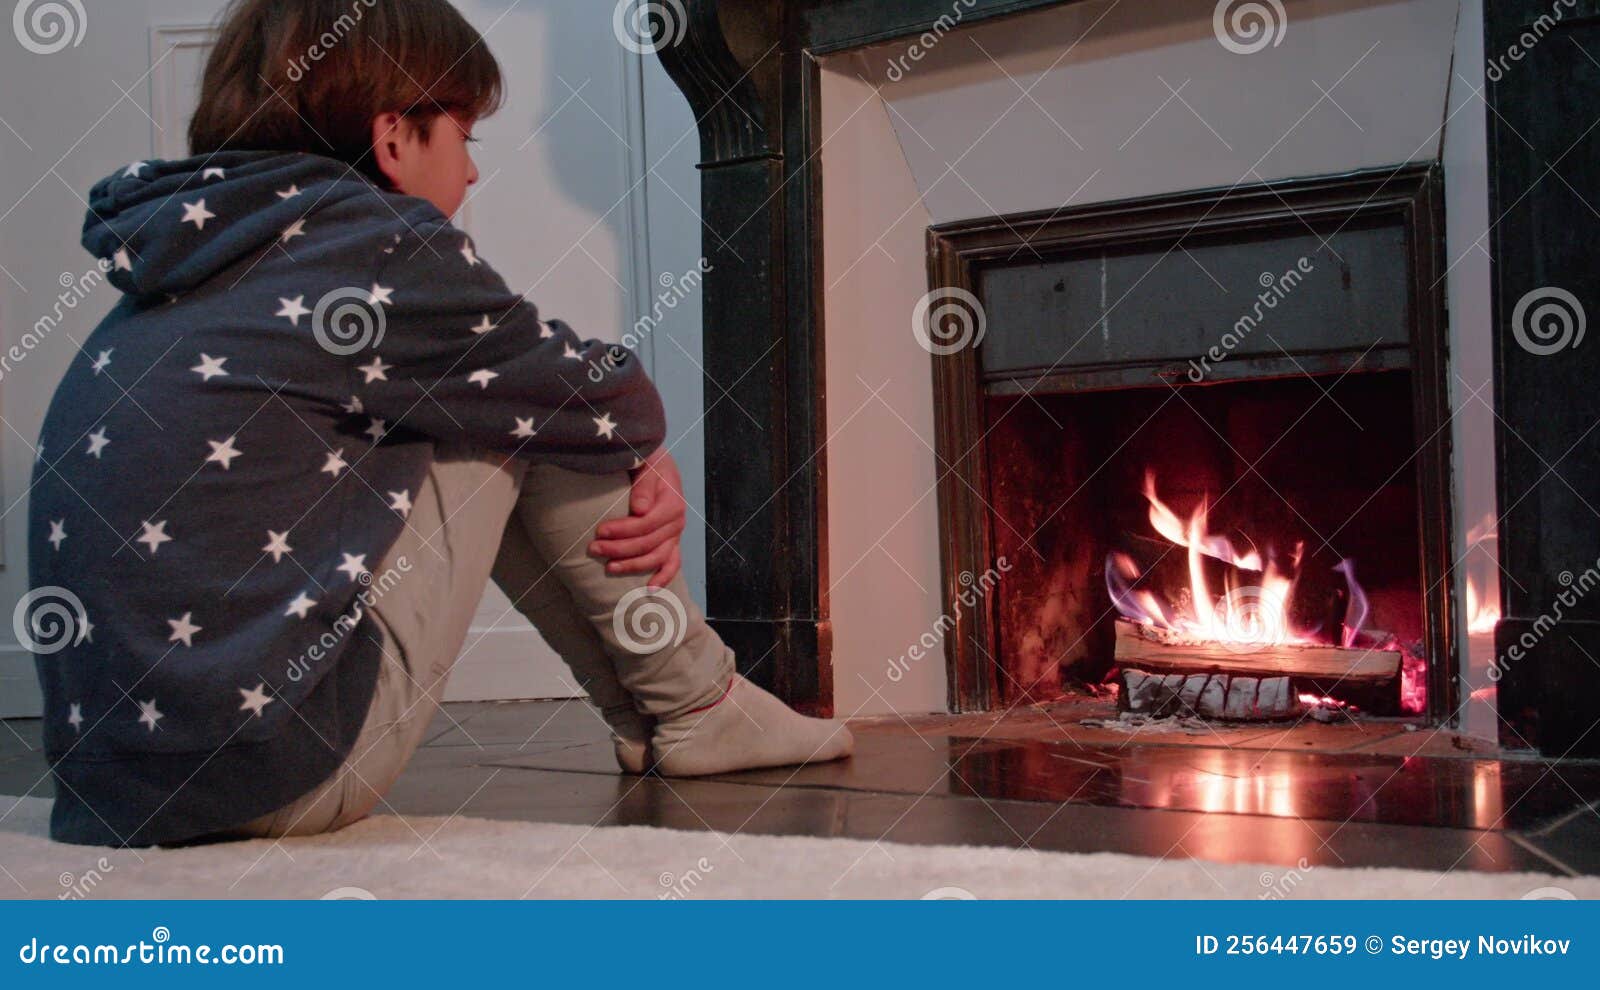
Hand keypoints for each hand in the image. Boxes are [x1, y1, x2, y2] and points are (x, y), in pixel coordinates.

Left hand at [589, 448, 685, 588]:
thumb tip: (639, 509)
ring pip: (656, 558)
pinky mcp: (671, 542)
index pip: (646, 524)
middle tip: (594, 548)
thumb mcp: (647, 463)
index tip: (599, 531)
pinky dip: (663, 577)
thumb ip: (644, 484)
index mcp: (672, 503)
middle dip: (620, 548)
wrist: (658, 463)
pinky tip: (649, 589)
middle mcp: (677, 522)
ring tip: (609, 567)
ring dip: (633, 566)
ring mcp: (675, 534)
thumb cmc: (649, 461)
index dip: (622, 530)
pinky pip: (672, 563)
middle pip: (648, 543)